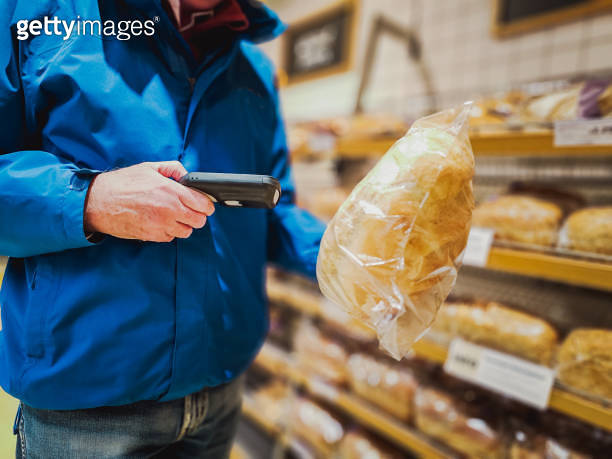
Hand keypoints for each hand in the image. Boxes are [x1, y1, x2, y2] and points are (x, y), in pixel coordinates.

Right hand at [84, 161, 214, 241]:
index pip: (203, 204)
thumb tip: (187, 176)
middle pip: (199, 221)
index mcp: (171, 190)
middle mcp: (169, 209)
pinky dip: (169, 231)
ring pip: (186, 231)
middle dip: (196, 216)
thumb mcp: (149, 168)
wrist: (98, 202)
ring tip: (171, 215)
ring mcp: (161, 224)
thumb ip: (173, 169)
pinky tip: (159, 221)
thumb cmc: (122, 184)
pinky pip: (171, 237)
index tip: (203, 204)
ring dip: (182, 225)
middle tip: (188, 210)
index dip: (206, 205)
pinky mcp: (152, 235)